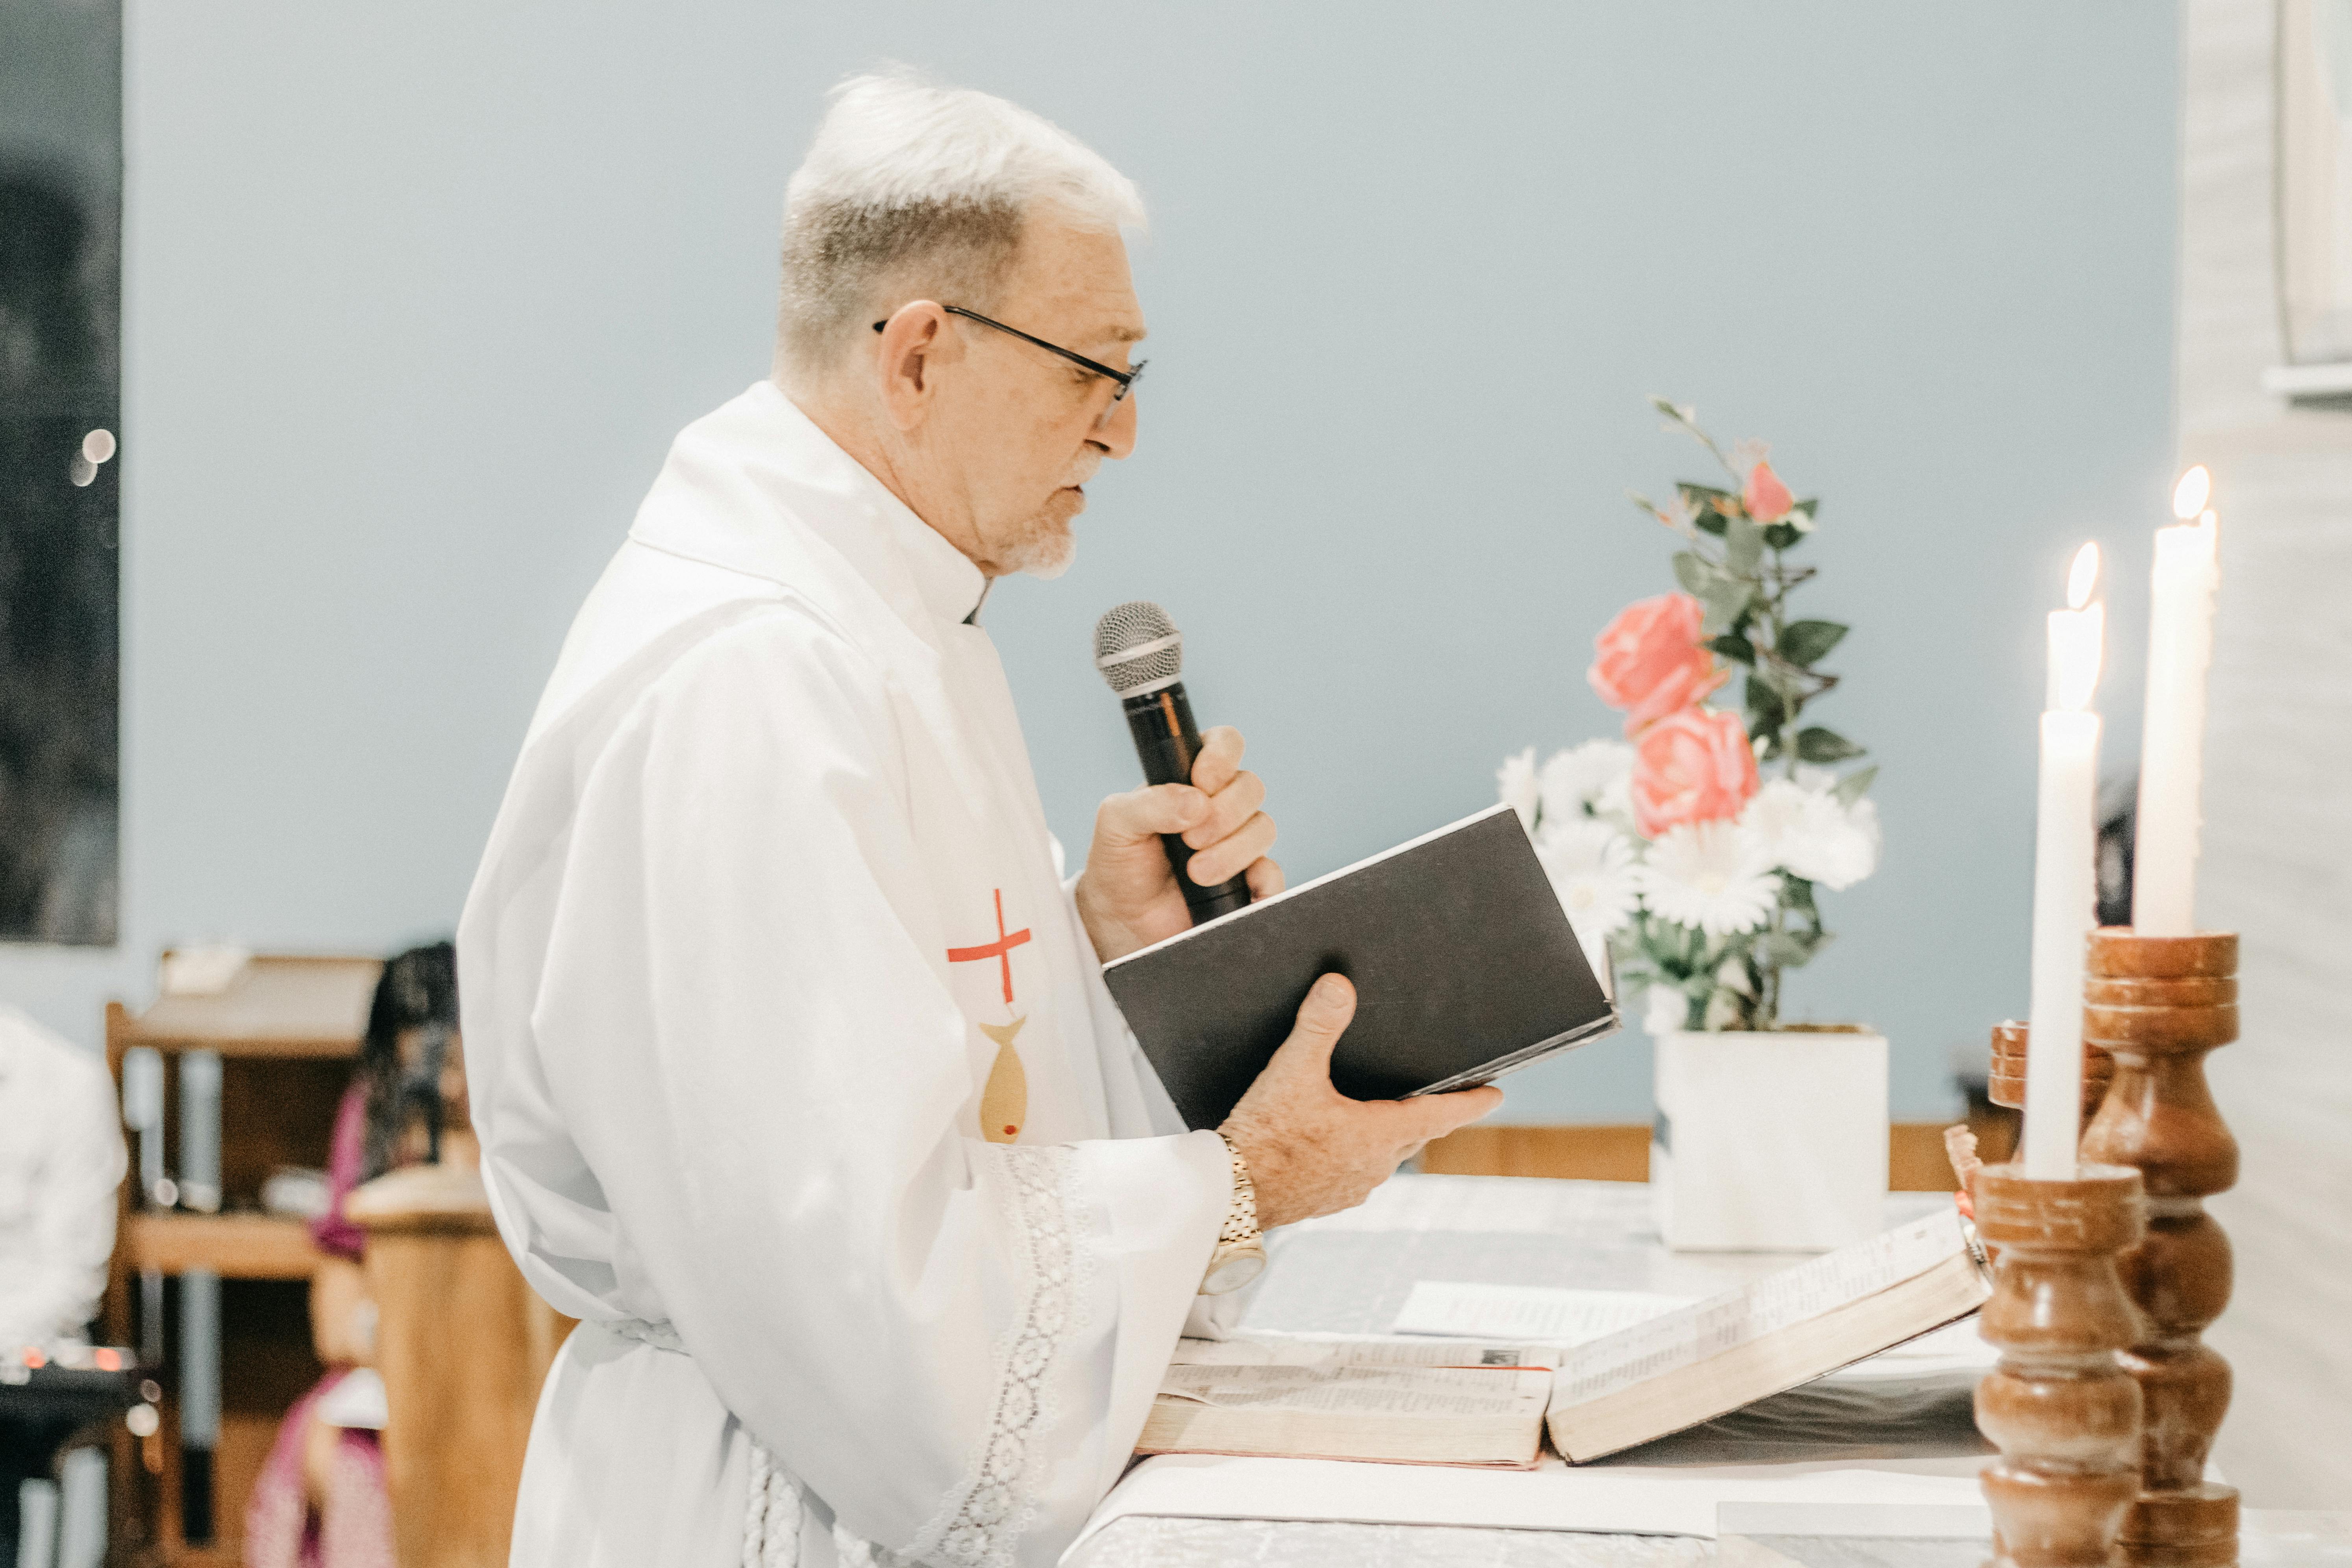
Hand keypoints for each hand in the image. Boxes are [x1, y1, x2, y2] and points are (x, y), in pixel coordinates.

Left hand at [1074, 725, 1282, 963]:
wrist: (1123, 919)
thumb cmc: (1120, 862)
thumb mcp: (1116, 822)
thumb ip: (1149, 803)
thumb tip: (1195, 803)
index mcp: (1190, 779)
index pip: (1224, 744)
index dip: (1222, 756)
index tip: (1202, 781)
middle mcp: (1220, 805)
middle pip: (1251, 787)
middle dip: (1222, 814)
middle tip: (1188, 839)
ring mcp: (1238, 842)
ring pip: (1263, 828)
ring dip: (1231, 851)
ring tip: (1195, 873)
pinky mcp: (1249, 881)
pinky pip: (1274, 874)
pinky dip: (1260, 883)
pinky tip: (1230, 891)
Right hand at [1219, 974, 1503, 1229]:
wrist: (1230, 1195)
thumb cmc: (1264, 1136)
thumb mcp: (1292, 1071)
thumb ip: (1318, 1025)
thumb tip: (1338, 985)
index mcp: (1378, 1134)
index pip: (1440, 1113)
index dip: (1470, 1102)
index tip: (1495, 1095)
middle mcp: (1374, 1165)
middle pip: (1416, 1134)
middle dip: (1433, 1115)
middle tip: (1449, 1101)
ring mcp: (1351, 1187)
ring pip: (1386, 1155)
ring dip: (1395, 1135)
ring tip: (1393, 1116)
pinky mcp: (1327, 1200)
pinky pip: (1357, 1171)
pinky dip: (1360, 1154)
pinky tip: (1341, 1145)